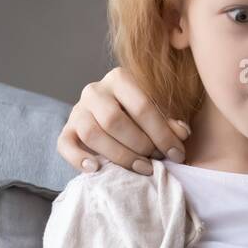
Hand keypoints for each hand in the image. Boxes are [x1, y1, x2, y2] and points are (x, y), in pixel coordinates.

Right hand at [58, 66, 189, 174]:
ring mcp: (77, 110)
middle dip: (140, 144)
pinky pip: (65, 144)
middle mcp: (94, 90)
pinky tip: (96, 169)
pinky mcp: (66, 130)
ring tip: (141, 167)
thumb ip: (169, 123)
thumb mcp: (157, 114)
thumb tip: (182, 133)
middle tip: (156, 160)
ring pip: (92, 133)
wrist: (111, 117)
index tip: (177, 154)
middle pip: (114, 120)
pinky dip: (78, 159)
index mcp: (120, 78)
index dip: (162, 134)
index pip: (142, 107)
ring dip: (119, 155)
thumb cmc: (139, 116)